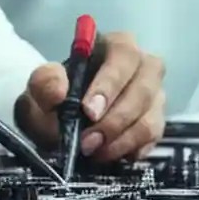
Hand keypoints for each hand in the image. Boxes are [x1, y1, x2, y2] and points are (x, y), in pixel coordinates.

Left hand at [16, 32, 165, 162]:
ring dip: (122, 140)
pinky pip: (153, 138)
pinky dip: (130, 149)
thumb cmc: (56, 96)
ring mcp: (155, 96)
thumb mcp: (40, 87)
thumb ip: (45, 83)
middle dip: (115, 120)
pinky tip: (109, 153)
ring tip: (94, 152)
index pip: (124, 56)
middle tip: (88, 142)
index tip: (88, 111)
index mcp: (118, 46)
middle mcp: (145, 67)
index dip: (110, 84)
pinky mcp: (157, 121)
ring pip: (150, 118)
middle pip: (144, 89)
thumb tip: (59, 91)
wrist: (60, 120)